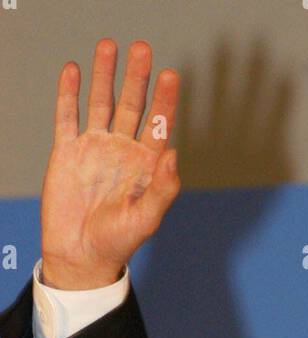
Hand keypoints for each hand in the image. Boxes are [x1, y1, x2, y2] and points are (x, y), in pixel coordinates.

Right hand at [40, 37, 180, 288]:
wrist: (81, 256)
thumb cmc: (118, 242)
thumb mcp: (146, 219)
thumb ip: (163, 188)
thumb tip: (173, 154)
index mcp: (145, 165)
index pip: (158, 125)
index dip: (164, 101)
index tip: (171, 76)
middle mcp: (122, 151)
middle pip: (132, 105)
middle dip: (137, 77)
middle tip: (143, 49)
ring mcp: (95, 148)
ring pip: (101, 103)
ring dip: (105, 75)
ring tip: (109, 46)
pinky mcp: (68, 151)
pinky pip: (68, 117)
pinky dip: (69, 94)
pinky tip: (73, 70)